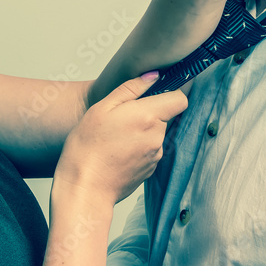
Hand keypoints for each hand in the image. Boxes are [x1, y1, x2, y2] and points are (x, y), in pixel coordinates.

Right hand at [54, 73, 186, 206]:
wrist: (85, 189)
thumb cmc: (87, 148)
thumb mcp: (102, 107)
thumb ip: (131, 88)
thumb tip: (153, 76)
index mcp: (148, 116)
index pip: (180, 98)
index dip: (171, 91)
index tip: (155, 91)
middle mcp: (157, 137)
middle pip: (165, 115)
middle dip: (148, 112)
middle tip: (121, 117)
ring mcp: (155, 156)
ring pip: (156, 133)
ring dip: (142, 130)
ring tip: (116, 137)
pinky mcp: (150, 170)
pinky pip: (150, 149)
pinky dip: (138, 147)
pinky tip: (118, 151)